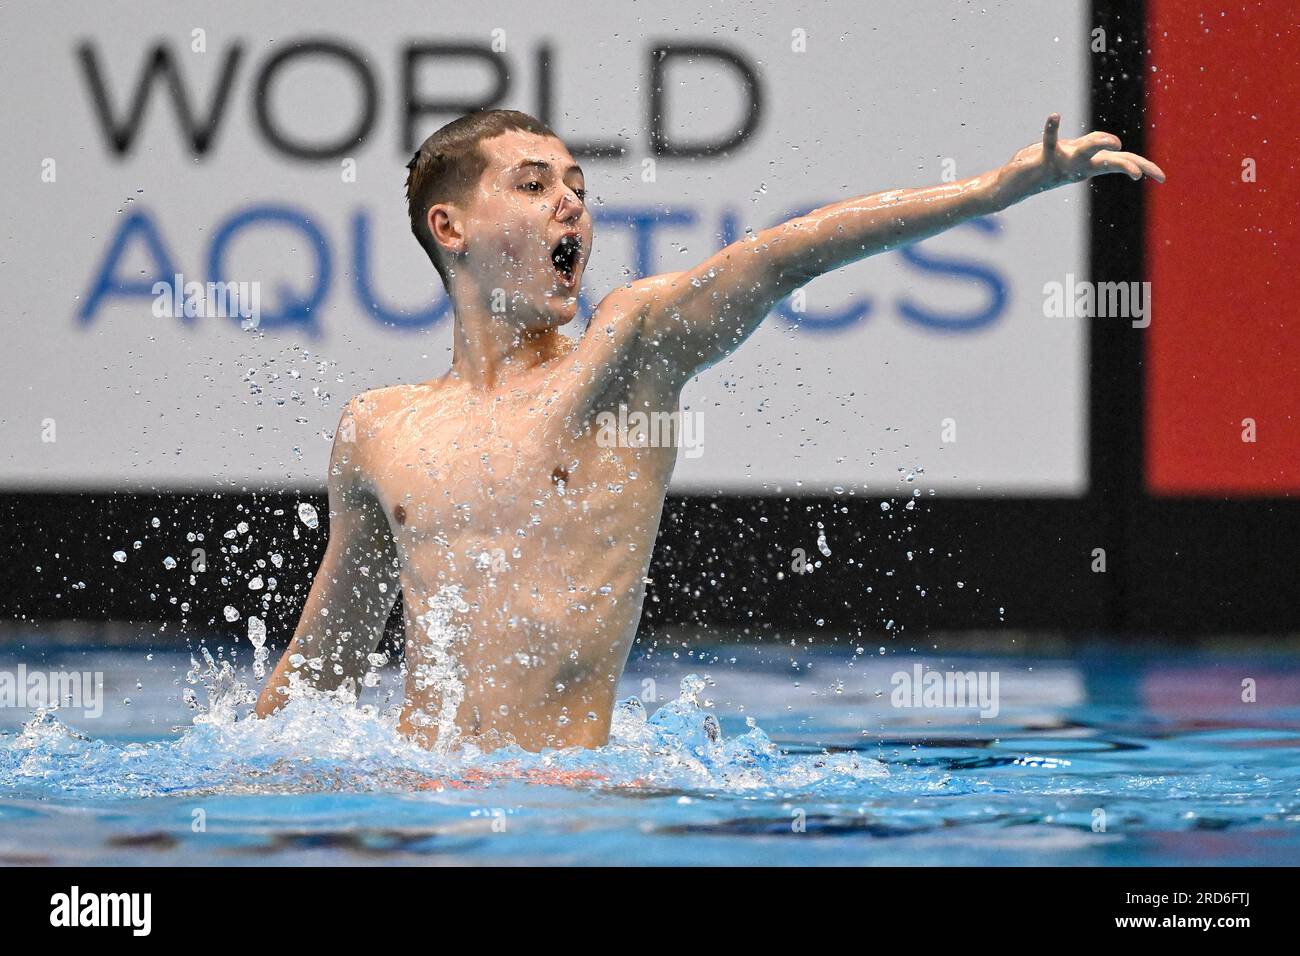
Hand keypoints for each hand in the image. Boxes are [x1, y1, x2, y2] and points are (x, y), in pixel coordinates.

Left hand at [1000, 113, 1165, 199]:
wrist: (1014, 184)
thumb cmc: (1047, 165)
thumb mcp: (1073, 157)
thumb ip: (1091, 149)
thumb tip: (1111, 146)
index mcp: (1089, 165)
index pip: (1121, 161)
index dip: (1142, 166)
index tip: (1162, 178)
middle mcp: (1079, 167)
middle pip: (1109, 162)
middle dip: (1126, 165)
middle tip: (1139, 174)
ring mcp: (1062, 164)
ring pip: (1085, 153)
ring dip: (1098, 145)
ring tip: (1113, 140)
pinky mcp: (1043, 160)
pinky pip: (1049, 142)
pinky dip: (1052, 129)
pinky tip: (1054, 116)